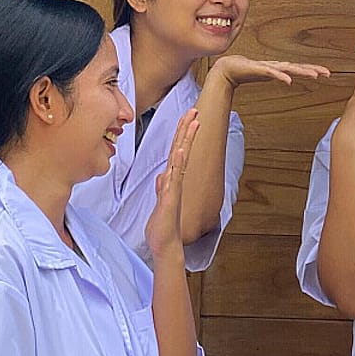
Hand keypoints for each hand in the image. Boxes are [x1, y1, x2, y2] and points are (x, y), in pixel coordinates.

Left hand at [146, 108, 199, 260]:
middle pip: (181, 149)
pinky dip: (179, 162)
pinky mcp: (172, 196)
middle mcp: (175, 180)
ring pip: (181, 158)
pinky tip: (183, 149)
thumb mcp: (160, 204)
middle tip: (195, 110)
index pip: (176, 152)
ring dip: (187, 139)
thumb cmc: (162, 228)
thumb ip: (162, 189)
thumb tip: (162, 177)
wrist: (165, 245)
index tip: (187, 118)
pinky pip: (176, 176)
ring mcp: (175, 187)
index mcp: (171, 180)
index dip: (181, 135)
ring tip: (194, 121)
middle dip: (187, 129)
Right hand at [210, 55, 330, 87]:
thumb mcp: (264, 74)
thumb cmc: (245, 71)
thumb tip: (287, 79)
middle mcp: (276, 66)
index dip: (313, 69)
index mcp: (279, 68)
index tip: (327, 73)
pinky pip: (272, 73)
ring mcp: (268, 67)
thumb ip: (275, 75)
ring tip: (315, 75)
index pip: (299, 68)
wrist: (227, 68)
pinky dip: (281, 76)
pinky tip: (289, 80)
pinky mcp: (259, 68)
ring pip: (289, 69)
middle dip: (313, 69)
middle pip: (298, 67)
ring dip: (302, 71)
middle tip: (328, 73)